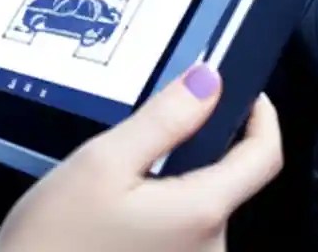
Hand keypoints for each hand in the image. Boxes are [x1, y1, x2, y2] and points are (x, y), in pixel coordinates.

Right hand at [0, 64, 282, 251]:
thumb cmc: (53, 244)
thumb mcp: (102, 163)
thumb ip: (163, 119)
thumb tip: (209, 82)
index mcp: (201, 212)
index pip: (265, 156)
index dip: (262, 117)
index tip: (248, 95)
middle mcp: (209, 248)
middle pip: (227, 181)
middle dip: (194, 154)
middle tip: (142, 144)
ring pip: (199, 208)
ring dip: (170, 188)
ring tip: (117, 190)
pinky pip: (180, 236)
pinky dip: (158, 216)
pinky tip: (116, 221)